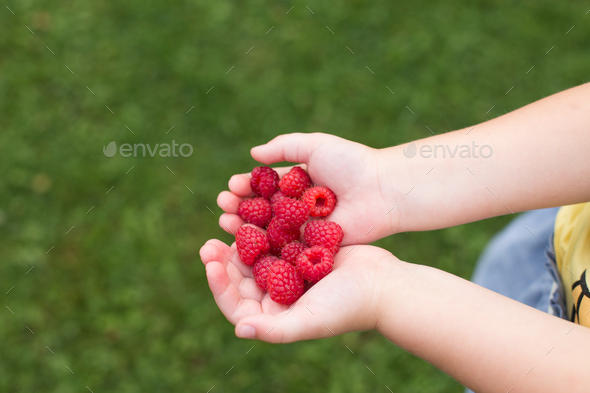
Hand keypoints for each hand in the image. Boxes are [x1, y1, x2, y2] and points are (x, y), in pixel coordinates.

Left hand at [199, 239, 406, 342]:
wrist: (383, 284)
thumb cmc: (349, 307)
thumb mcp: (311, 321)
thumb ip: (275, 330)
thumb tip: (239, 329)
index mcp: (276, 314)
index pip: (237, 305)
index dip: (220, 286)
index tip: (211, 264)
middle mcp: (278, 295)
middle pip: (241, 278)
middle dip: (223, 261)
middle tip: (210, 243)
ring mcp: (289, 272)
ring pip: (254, 255)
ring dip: (238, 240)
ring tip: (225, 223)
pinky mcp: (300, 251)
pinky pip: (274, 238)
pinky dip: (262, 226)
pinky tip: (252, 211)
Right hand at [217, 133, 399, 244]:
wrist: (381, 189)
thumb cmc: (351, 163)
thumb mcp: (315, 145)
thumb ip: (284, 147)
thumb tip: (253, 154)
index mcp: (298, 183)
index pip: (265, 186)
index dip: (246, 186)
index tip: (231, 186)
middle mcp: (299, 207)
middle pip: (262, 209)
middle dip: (240, 207)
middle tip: (223, 205)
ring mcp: (306, 228)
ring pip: (269, 229)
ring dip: (245, 227)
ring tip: (226, 221)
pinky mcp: (314, 247)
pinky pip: (286, 247)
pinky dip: (266, 247)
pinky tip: (246, 245)